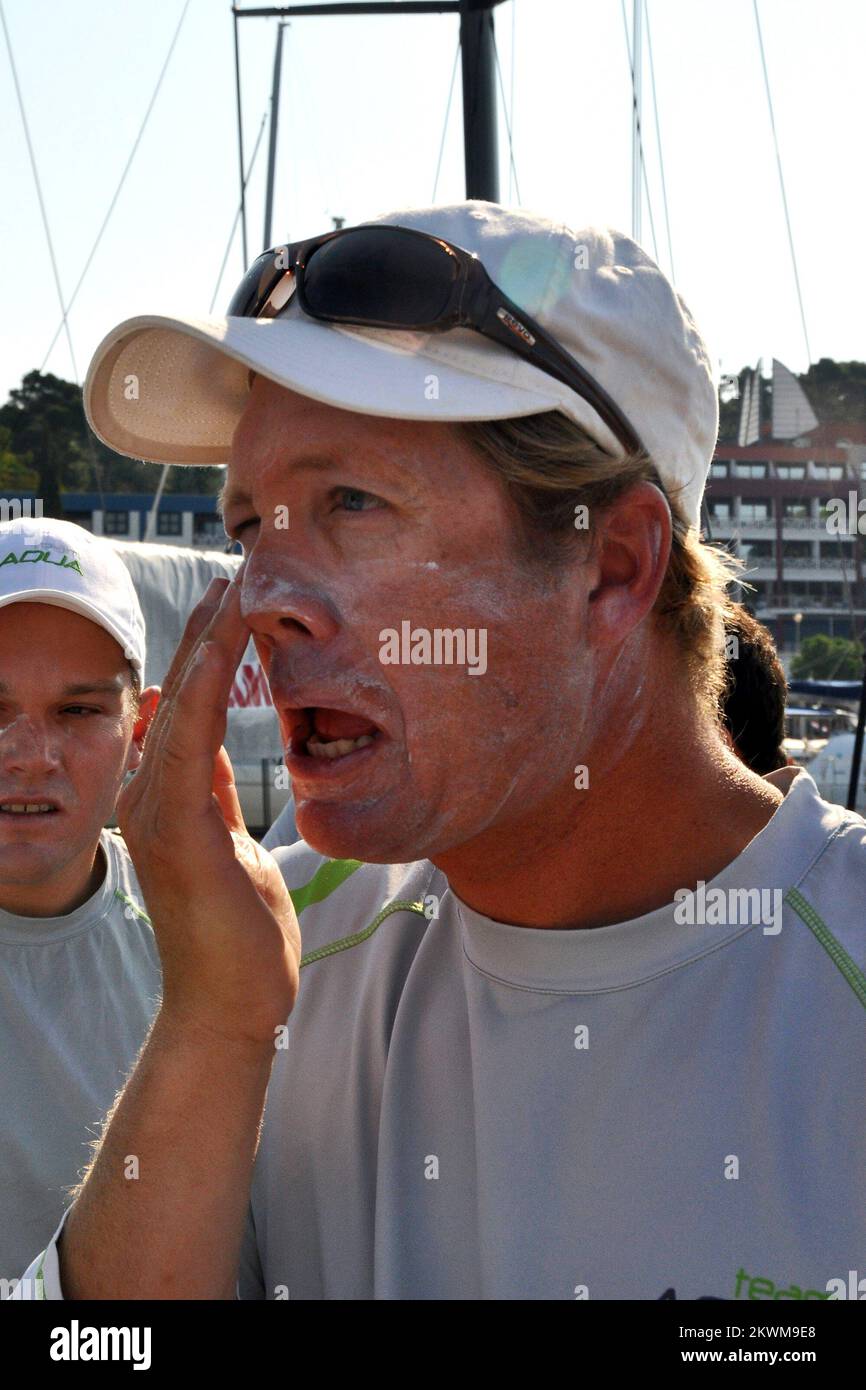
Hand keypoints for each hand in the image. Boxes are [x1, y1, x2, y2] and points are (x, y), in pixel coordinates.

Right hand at [117, 576, 300, 1046]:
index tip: (233, 602)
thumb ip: (214, 795)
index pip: (187, 709)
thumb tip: (211, 748)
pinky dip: (209, 686)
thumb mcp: (231, 845)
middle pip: (178, 696)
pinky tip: (227, 645)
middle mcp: (150, 796)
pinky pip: (192, 739)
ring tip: (232, 589)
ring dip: (209, 644)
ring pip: (182, 706)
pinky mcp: (177, 829)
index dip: (208, 653)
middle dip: (206, 632)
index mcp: (167, 799)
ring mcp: (157, 812)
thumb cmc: (238, 934)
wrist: (230, 1007)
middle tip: (234, 573)